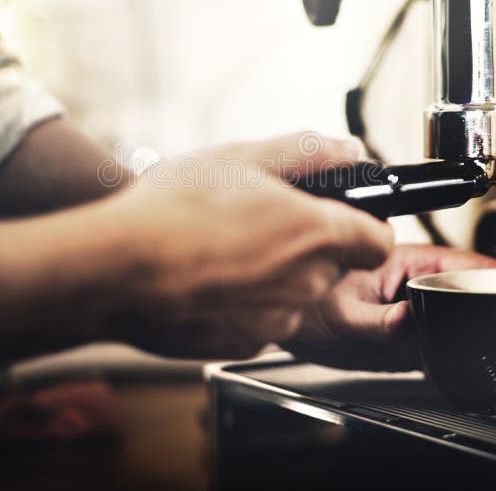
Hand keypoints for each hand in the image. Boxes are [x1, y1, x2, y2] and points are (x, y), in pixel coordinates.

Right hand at [99, 132, 394, 359]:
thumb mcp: (243, 157)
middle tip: (258, 219)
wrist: (117, 269)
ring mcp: (275, 322)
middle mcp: (305, 284)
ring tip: (223, 246)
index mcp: (315, 235)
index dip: (364, 225)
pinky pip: (260, 320)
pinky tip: (208, 277)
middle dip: (306, 243)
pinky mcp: (244, 345)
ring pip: (293, 294)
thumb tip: (348, 150)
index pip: (377, 241)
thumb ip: (308, 151)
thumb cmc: (174, 211)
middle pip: (331, 265)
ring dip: (272, 273)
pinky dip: (244, 302)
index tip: (339, 216)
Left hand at [281, 244, 495, 370]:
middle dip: (491, 311)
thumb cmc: (311, 307)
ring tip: (480, 351)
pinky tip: (455, 366)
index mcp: (408, 263)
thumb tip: (410, 320)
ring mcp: (420, 310)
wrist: (295, 327)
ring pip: (464, 318)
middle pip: (473, 293)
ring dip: (475, 334)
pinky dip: (456, 354)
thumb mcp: (343, 314)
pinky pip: (447, 343)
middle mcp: (419, 284)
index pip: (467, 264)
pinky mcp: (415, 336)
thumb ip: (378, 321)